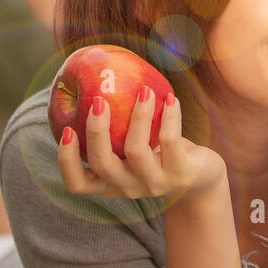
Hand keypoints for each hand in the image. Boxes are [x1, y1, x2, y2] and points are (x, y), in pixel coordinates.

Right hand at [57, 90, 226, 202]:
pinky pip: (169, 141)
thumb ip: (113, 129)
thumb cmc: (157, 153)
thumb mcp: (131, 145)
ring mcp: (154, 184)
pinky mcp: (181, 174)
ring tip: (143, 90)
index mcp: (110, 183)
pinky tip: (170, 97)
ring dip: (137, 116)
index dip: (67, 160)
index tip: (66, 129)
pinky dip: (169, 116)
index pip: (77, 184)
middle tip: (99, 100)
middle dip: (96, 130)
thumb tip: (94, 80)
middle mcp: (128, 187)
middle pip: (102, 164)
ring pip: (136, 151)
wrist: (201, 176)